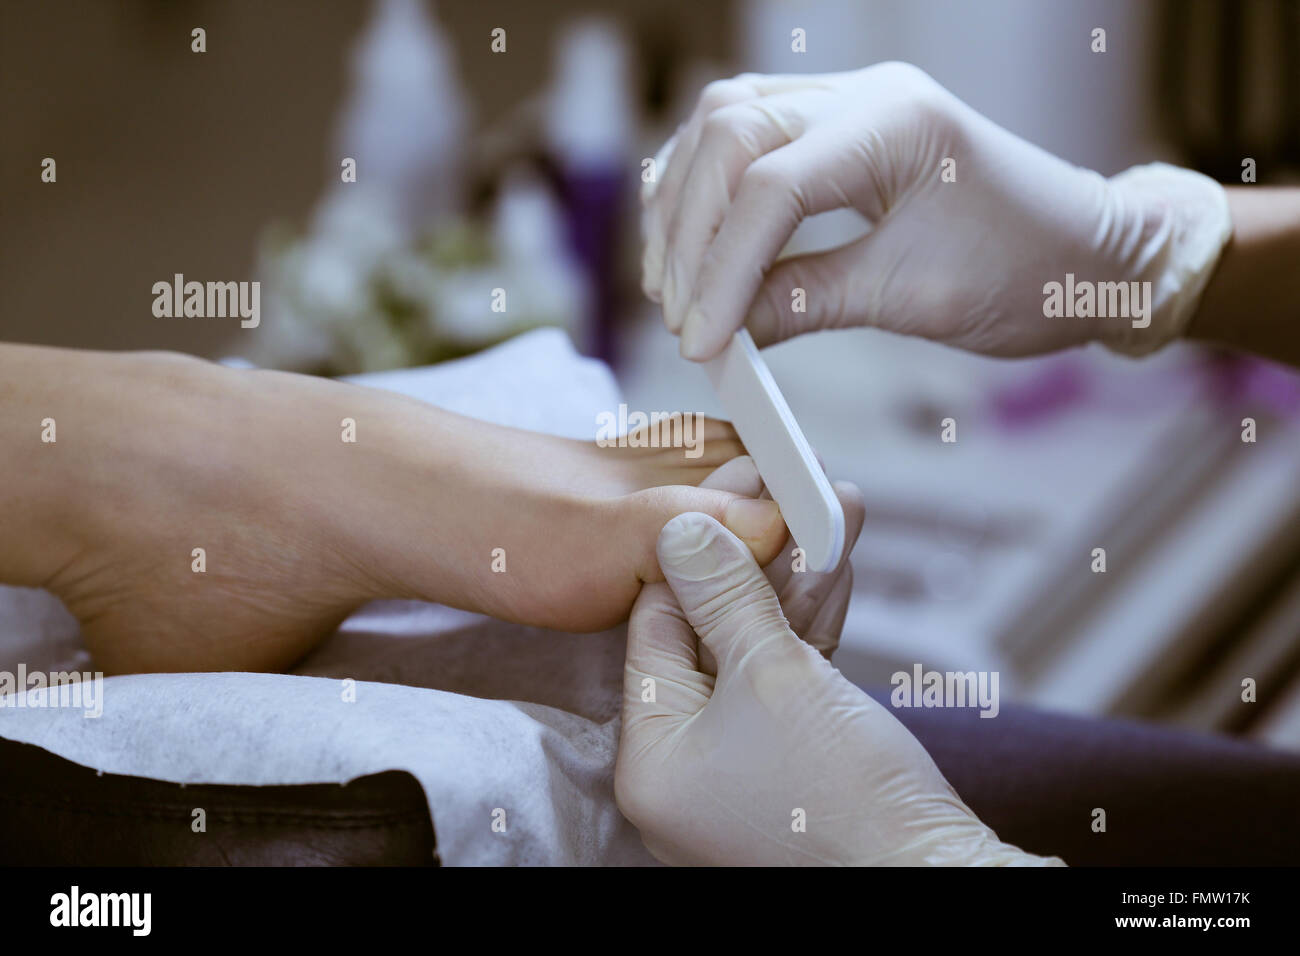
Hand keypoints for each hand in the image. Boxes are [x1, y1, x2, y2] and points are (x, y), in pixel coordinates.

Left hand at [616, 463, 1061, 864]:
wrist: (936, 881)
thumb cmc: (846, 803)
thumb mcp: (773, 675)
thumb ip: (724, 597)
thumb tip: (681, 532)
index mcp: (650, 762)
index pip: (655, 632)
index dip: (694, 556)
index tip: (725, 498)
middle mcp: (684, 774)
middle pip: (711, 639)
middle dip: (760, 565)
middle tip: (786, 499)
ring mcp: (737, 776)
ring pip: (757, 658)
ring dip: (797, 588)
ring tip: (829, 513)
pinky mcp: (790, 773)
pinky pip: (787, 689)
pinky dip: (812, 636)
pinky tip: (837, 571)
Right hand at [641, 62, 1230, 360]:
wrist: (1088, 255)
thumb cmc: (1029, 272)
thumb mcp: (916, 299)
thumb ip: (808, 303)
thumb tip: (722, 332)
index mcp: (897, 123)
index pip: (772, 185)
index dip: (722, 268)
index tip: (700, 339)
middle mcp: (864, 95)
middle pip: (729, 134)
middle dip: (690, 232)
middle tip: (678, 314)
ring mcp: (846, 102)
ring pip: (722, 124)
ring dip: (684, 205)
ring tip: (671, 284)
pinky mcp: (835, 128)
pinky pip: (742, 137)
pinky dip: (705, 190)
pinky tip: (690, 239)